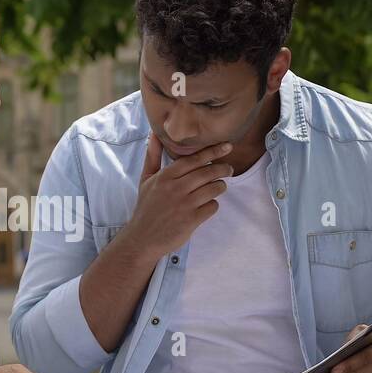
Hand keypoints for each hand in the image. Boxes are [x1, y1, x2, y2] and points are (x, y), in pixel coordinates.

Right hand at [117, 134, 233, 259]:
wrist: (143, 238)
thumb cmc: (146, 207)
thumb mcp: (146, 179)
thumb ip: (152, 156)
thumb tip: (154, 134)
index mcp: (165, 176)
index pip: (194, 159)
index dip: (213, 152)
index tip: (227, 146)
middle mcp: (176, 188)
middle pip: (208, 172)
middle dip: (223, 169)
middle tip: (228, 169)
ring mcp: (185, 204)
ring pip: (214, 188)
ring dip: (220, 186)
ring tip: (219, 186)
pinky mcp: (192, 220)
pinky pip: (212, 206)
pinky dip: (213, 205)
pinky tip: (207, 205)